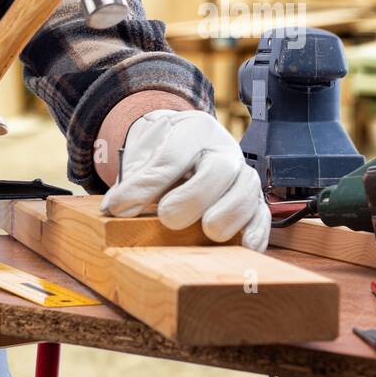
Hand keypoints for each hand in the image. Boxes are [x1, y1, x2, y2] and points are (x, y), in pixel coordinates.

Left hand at [100, 109, 269, 250]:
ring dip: (229, 214)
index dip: (144, 186)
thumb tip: (114, 209)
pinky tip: (246, 246)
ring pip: (247, 190)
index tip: (117, 207)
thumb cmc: (164, 152)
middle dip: (194, 196)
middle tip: (168, 217)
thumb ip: (132, 179)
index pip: (171, 157)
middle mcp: (224, 149)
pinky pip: (262, 213)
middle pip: (219, 169)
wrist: (188, 144)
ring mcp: (242, 174)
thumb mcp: (144, 154)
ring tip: (209, 232)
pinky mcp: (253, 199)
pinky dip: (257, 230)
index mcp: (194, 130)